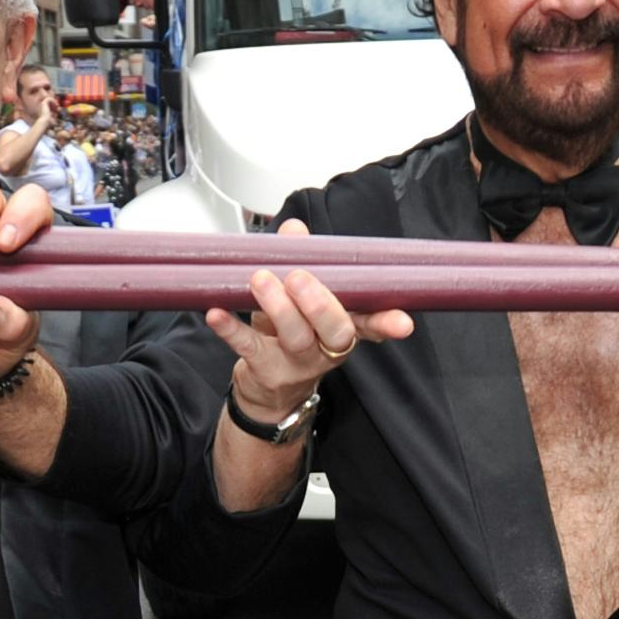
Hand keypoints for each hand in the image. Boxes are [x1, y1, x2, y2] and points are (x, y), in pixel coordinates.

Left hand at [205, 216, 412, 415]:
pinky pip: (249, 347)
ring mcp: (297, 362)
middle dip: (321, 303)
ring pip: (297, 337)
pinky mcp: (265, 369)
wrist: (265, 388)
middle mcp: (325, 348)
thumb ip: (301, 259)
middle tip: (299, 278)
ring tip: (261, 280)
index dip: (387, 321)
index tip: (403, 322)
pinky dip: (231, 329)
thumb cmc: (286, 336)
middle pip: (337, 331)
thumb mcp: (298, 298)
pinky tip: (216, 313)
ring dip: (279, 307)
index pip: (371, 322)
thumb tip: (294, 230)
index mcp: (342, 327)